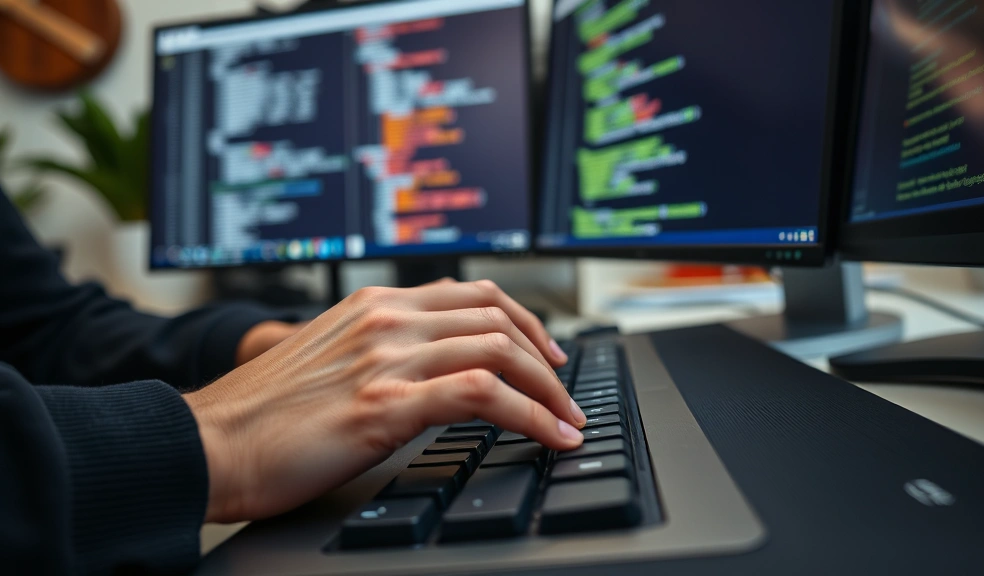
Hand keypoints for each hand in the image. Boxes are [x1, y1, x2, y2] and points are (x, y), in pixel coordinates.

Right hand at [184, 280, 583, 523]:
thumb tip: (427, 367)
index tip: (544, 353)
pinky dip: (531, 414)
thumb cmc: (262, 413)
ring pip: (500, 350)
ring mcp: (387, 358)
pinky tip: (549, 436)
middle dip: (546, 356)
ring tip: (568, 422)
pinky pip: (483, 394)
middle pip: (497, 317)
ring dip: (549, 390)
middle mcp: (386, 319)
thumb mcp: (328, 356)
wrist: (209, 442)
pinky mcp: (386, 404)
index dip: (523, 320)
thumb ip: (377, 348)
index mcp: (374, 304)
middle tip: (565, 392)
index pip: (472, 294)